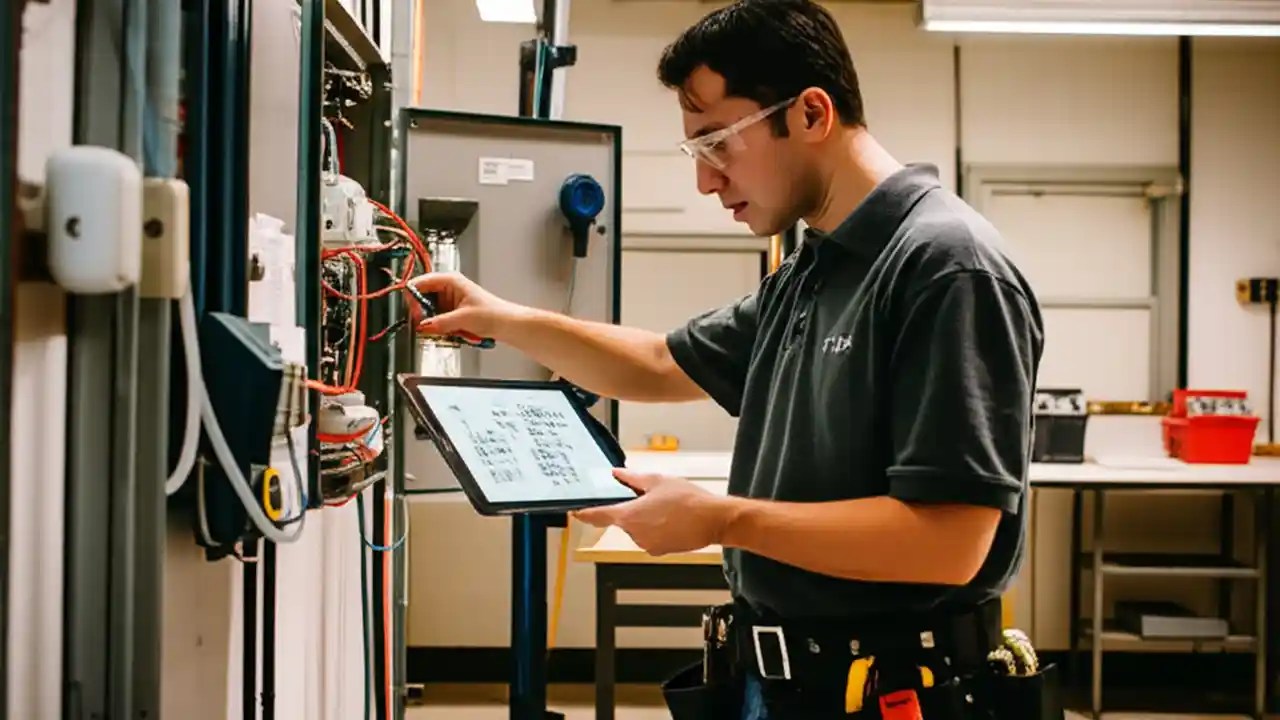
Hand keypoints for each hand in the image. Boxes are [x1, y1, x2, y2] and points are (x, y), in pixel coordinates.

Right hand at [407, 272, 524, 338]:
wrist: (507, 324)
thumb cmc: (493, 314)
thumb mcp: (463, 318)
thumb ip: (440, 323)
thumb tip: (422, 326)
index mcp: (450, 280)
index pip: (419, 283)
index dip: (413, 298)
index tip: (414, 314)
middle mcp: (447, 287)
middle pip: (421, 298)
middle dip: (422, 314)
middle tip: (426, 327)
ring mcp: (448, 300)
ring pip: (427, 311)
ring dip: (432, 323)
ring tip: (443, 330)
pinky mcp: (450, 312)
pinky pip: (435, 320)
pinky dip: (438, 328)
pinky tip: (448, 332)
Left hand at [574, 470, 730, 555]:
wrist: (712, 520)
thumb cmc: (688, 500)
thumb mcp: (657, 481)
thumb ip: (633, 479)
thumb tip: (617, 474)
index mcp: (629, 515)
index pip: (598, 515)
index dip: (585, 513)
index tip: (576, 511)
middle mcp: (634, 533)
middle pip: (623, 520)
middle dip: (632, 508)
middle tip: (650, 497)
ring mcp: (646, 544)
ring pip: (638, 528)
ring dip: (646, 518)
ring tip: (667, 507)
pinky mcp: (659, 551)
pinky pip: (650, 537)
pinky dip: (656, 528)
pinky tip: (672, 518)